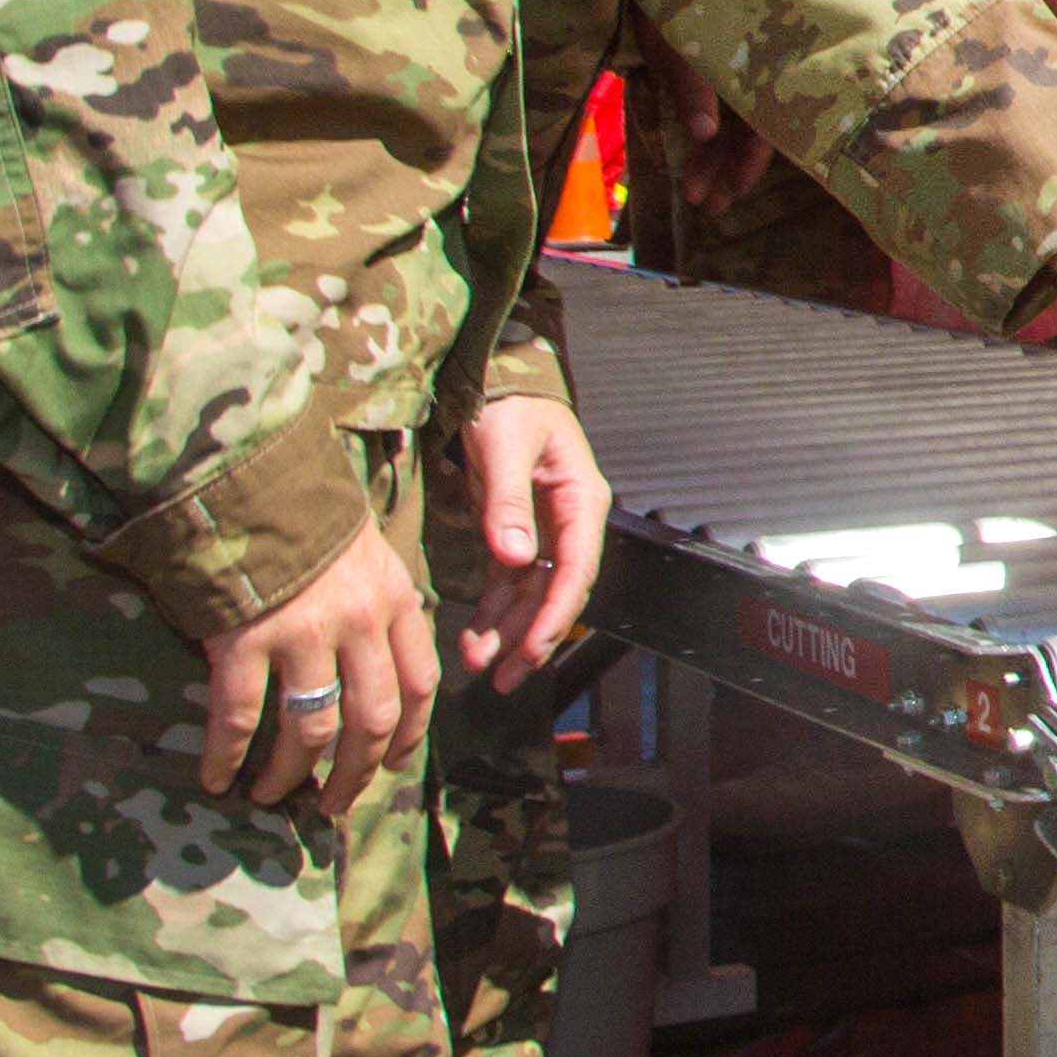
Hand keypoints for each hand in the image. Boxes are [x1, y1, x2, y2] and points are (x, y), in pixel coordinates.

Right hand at [200, 520, 438, 815]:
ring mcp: (303, 634)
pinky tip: (217, 779)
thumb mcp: (368, 554)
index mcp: (397, 601)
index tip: (393, 766)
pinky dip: (228, 756)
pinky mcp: (244, 641)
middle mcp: (359, 623)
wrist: (246, 477)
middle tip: (332, 806)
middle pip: (371, 721)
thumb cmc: (306, 517)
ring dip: (291, 775)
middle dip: (353, 774)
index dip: (408, 736)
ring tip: (271, 797)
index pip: (419, 685)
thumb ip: (381, 608)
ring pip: (311, 730)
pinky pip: (240, 718)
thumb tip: (381, 667)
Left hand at [450, 393, 609, 690]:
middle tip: (503, 678)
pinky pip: (509, 582)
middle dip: (531, 638)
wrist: (494, 379)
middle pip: (556, 592)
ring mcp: (543, 529)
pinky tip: (475, 637)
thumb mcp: (507, 446)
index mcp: (582, 501)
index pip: (576, 570)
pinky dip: (494, 611)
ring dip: (509, 631)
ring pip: (531, 594)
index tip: (531, 649)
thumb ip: (509, 502)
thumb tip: (514, 557)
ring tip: (479, 666)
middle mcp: (569, 521)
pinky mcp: (515, 531)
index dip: (555, 615)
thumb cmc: (508, 405)